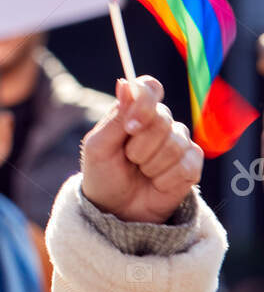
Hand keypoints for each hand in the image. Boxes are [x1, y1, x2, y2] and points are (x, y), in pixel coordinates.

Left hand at [80, 76, 202, 223]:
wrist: (115, 209)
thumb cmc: (103, 174)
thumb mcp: (98, 147)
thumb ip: (115, 117)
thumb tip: (126, 83)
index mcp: (135, 112)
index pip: (149, 87)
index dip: (144, 102)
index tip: (131, 126)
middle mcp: (161, 123)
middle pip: (162, 119)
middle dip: (139, 146)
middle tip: (128, 159)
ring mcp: (179, 142)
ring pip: (174, 144)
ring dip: (150, 165)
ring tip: (140, 172)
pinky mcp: (192, 164)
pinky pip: (186, 165)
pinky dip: (164, 179)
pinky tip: (156, 183)